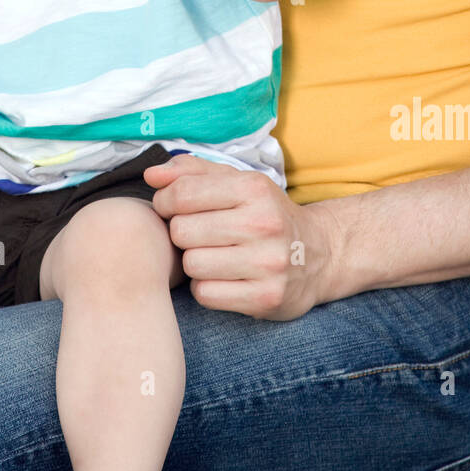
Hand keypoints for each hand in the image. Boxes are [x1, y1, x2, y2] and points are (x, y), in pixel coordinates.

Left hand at [143, 153, 341, 319]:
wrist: (318, 255)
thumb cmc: (264, 214)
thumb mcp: (237, 182)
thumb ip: (191, 172)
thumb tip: (151, 176)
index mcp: (253, 188)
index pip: (182, 194)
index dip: (166, 202)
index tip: (172, 207)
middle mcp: (264, 223)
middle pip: (182, 231)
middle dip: (182, 233)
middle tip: (198, 235)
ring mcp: (268, 263)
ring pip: (192, 265)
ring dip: (194, 262)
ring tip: (212, 255)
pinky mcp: (266, 298)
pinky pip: (206, 294)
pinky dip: (207, 287)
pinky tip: (223, 278)